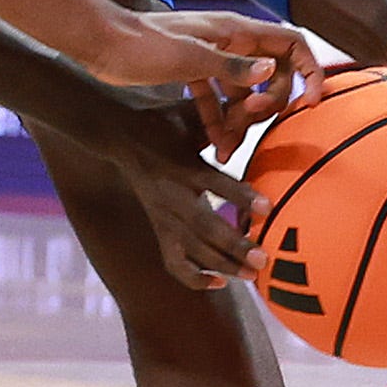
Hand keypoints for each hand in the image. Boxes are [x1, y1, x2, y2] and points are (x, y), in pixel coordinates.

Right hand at [92, 104, 272, 290]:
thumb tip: (263, 102)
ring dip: (222, 265)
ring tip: (253, 275)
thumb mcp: (191, 113)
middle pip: (204, 227)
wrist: (119, 134)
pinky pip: (173, 261)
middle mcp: (172, 195)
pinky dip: (194, 278)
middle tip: (263, 258)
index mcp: (183, 165)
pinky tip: (219, 284)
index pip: (215, 183)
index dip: (241, 196)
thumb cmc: (164, 120)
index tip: (267, 208)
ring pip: (192, 249)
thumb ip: (224, 115)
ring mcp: (163, 216)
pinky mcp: (158, 228)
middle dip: (234, 245)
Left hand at [151, 9, 319, 154]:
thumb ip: (232, 67)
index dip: (309, 70)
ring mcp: (210, 58)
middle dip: (267, 105)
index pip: (290, 44)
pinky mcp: (191, 74)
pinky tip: (214, 147)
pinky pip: (216, 100)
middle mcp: (228, 42)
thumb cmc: (143, 45)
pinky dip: (218, 121)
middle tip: (251, 125)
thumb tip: (269, 72)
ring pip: (241, 93)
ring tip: (226, 150)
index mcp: (235, 32)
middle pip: (269, 75)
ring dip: (240, 121)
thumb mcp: (191, 59)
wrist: (101, 43)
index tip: (311, 102)